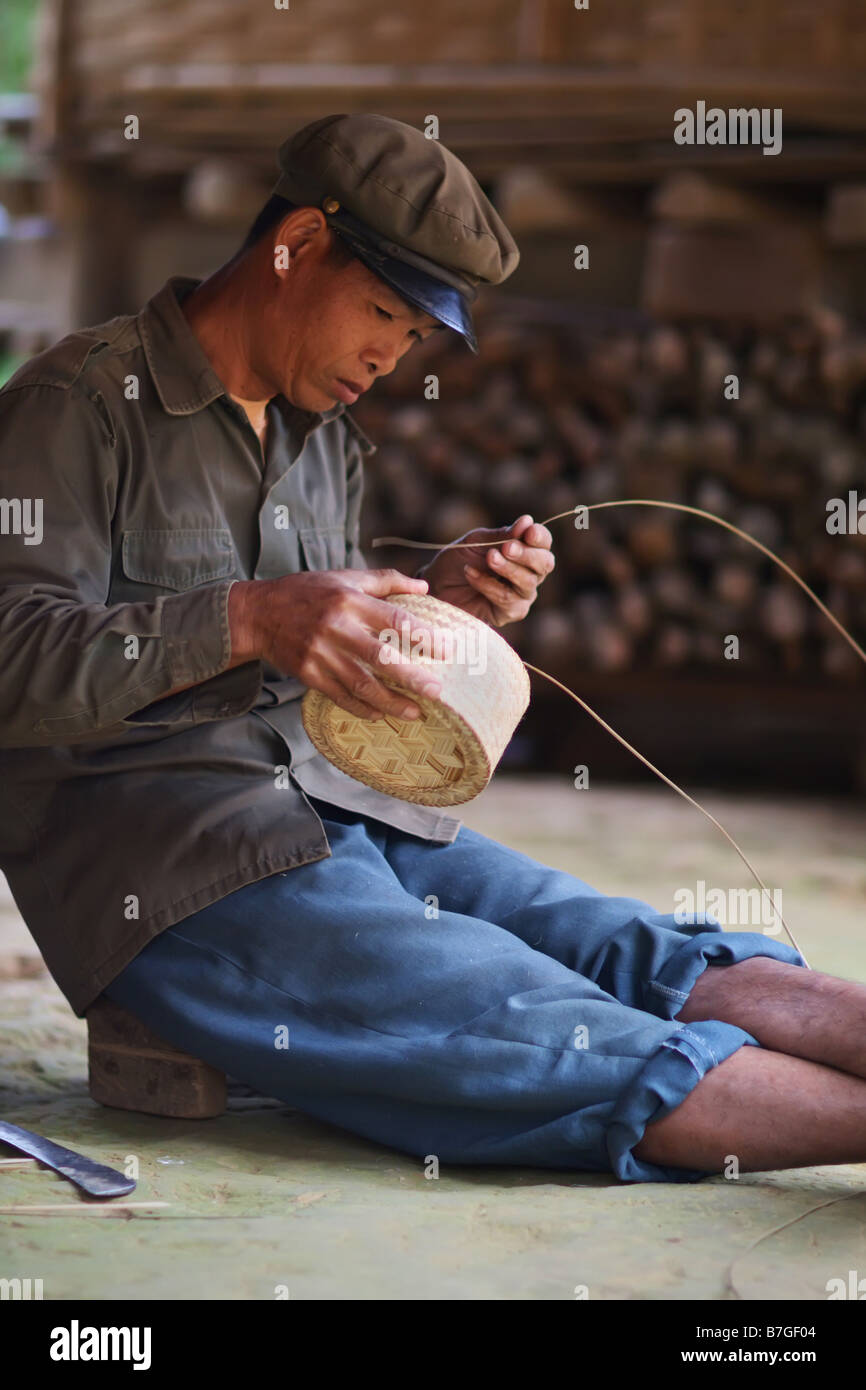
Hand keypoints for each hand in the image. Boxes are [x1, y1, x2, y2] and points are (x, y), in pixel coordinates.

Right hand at [228, 569, 446, 720]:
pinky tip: (380, 715)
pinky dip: (362, 708)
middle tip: (438, 692)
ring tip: (415, 712)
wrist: (257, 614)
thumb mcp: (344, 577)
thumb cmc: (306, 592)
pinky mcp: (307, 674)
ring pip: (361, 684)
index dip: (423, 637)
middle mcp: (336, 628)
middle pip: (381, 658)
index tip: (446, 650)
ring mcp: (320, 654)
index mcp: (349, 601)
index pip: (394, 621)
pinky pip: (340, 696)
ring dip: (390, 702)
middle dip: (412, 678)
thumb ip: (385, 581)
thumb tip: (424, 588)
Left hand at [420, 515, 554, 626]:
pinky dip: (489, 585)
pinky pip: (508, 599)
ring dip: (507, 569)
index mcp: (524, 551)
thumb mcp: (477, 541)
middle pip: (545, 564)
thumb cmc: (457, 561)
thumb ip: (501, 535)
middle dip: (527, 554)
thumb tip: (527, 521)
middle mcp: (529, 573)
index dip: (539, 538)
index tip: (528, 532)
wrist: (435, 586)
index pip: (543, 543)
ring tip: (488, 558)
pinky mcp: (510, 612)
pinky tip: (470, 574)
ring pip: (527, 582)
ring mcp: (522, 595)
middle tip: (506, 548)